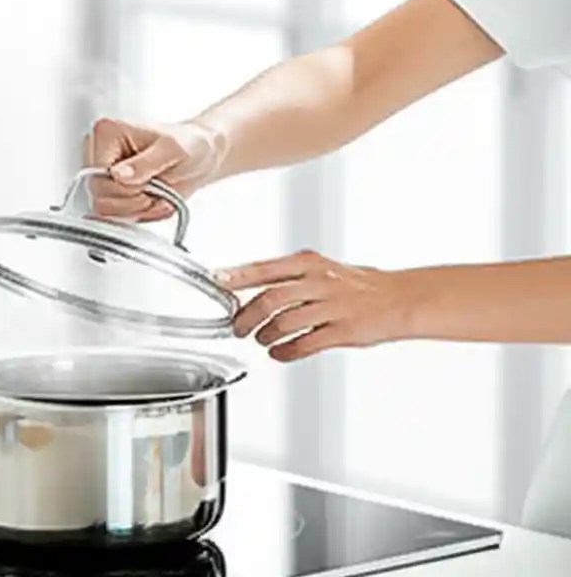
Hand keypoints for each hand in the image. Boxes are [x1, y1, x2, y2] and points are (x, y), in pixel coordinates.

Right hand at [81, 118, 224, 220]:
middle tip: (156, 187)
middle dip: (133, 198)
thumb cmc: (189, 145)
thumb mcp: (173, 150)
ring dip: (136, 208)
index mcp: (107, 132)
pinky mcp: (109, 191)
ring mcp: (102, 173)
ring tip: (156, 193)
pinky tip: (151, 200)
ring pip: (104, 209)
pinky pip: (113, 216)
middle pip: (98, 194)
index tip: (148, 180)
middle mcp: (97, 151)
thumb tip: (118, 174)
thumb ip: (145, 163)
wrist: (201, 157)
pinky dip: (137, 214)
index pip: (96, 173)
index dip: (124, 185)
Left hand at [219, 249, 417, 360]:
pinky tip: (278, 353)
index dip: (238, 276)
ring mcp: (332, 307)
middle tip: (237, 326)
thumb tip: (249, 280)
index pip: (265, 268)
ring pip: (284, 323)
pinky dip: (286, 351)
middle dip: (246, 316)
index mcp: (310, 264)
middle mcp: (319, 283)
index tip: (217, 280)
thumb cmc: (358, 284)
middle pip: (270, 299)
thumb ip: (289, 275)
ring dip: (265, 335)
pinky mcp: (343, 331)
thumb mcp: (322, 268)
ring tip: (260, 339)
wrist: (400, 298)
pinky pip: (306, 343)